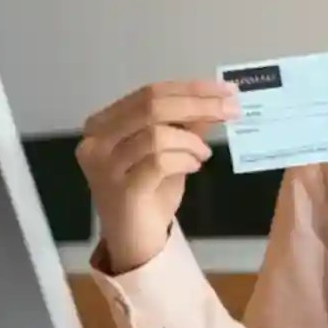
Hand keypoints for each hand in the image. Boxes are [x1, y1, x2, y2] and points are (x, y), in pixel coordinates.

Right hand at [75, 80, 239, 271]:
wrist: (136, 239)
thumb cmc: (151, 191)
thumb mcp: (171, 149)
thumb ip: (186, 123)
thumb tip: (217, 98)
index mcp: (103, 123)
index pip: (150, 92)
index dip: (191, 88)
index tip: (227, 90)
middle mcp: (95, 141)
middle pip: (151, 106)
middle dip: (198, 104)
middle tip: (232, 110)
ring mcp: (105, 166)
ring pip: (156, 134)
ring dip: (191, 141)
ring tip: (203, 154)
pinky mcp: (121, 190)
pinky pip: (159, 162)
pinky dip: (185, 160)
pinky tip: (194, 166)